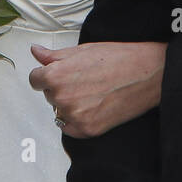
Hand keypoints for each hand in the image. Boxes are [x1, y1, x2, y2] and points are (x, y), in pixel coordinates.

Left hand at [29, 41, 165, 138]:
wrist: (147, 73)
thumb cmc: (118, 58)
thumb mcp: (82, 50)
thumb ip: (54, 56)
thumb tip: (36, 52)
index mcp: (57, 75)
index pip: (35, 79)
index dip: (46, 74)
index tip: (56, 74)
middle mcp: (62, 97)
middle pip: (48, 95)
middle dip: (61, 87)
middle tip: (84, 79)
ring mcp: (74, 116)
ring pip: (59, 110)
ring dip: (69, 104)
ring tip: (92, 91)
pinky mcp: (87, 130)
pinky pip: (69, 128)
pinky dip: (77, 119)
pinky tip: (93, 105)